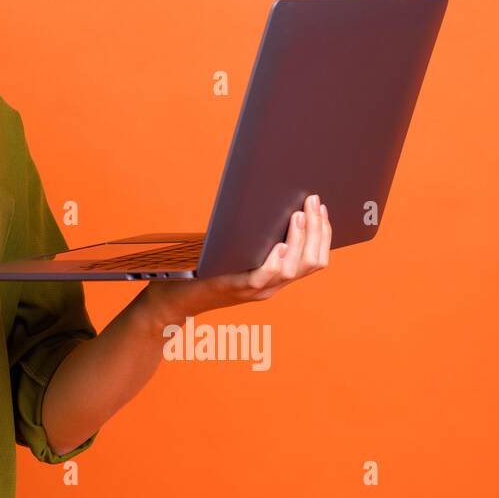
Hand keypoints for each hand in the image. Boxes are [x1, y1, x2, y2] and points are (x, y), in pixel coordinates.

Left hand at [141, 193, 331, 324]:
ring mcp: (256, 290)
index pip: (314, 259)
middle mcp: (272, 286)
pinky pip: (264, 278)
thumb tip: (270, 200)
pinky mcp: (236, 288)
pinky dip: (276, 262)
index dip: (323, 234)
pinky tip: (280, 245)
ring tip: (299, 216)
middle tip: (313, 202)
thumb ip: (255, 235)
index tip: (322, 207)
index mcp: (277, 277)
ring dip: (299, 240)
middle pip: (311, 262)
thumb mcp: (237, 250)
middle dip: (317, 230)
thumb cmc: (205, 267)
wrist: (175, 297)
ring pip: (292, 269)